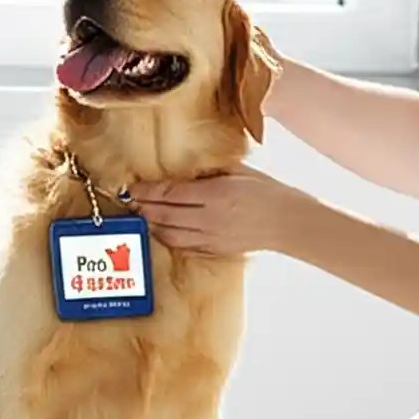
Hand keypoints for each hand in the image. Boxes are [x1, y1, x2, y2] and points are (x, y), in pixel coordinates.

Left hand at [130, 165, 307, 256]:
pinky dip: (168, 239)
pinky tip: (161, 231)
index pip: (171, 192)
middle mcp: (210, 217)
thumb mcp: (241, 171)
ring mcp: (212, 237)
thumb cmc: (269, 192)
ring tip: (140, 216)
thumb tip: (185, 168)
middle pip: (164, 214)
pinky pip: (184, 247)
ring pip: (170, 234)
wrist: (290, 223)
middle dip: (143, 208)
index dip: (147, 190)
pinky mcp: (216, 250)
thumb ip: (211, 170)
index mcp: (216, 194)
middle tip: (129, 201)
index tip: (133, 187)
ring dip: (152, 225)